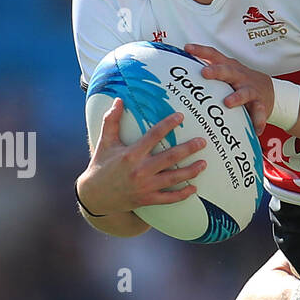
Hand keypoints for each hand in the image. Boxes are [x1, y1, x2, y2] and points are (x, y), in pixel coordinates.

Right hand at [77, 98, 206, 214]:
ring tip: (204, 163)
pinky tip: (194, 188)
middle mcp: (140, 170)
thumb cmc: (101, 166)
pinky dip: (182, 194)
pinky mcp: (147, 200)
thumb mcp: (105, 142)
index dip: (168, 124)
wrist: (95, 196)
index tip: (181, 116)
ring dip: (191, 171)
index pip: (154, 135)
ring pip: (173, 178)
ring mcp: (145, 186)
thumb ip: (111, 121)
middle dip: (189, 149)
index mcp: (131, 154)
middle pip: (170, 157)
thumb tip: (118, 100)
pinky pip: (169, 198)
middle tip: (203, 141)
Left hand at [185, 44, 274, 134]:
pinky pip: (260, 112)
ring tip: (228, 102)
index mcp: (229, 67)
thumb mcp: (226, 74)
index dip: (201, 51)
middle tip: (204, 73)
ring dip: (237, 97)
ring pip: (244, 92)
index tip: (187, 48)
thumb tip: (179, 74)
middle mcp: (240, 76)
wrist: (269, 90)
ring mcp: (251, 90)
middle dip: (216, 71)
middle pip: (228, 71)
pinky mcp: (261, 104)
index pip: (214, 55)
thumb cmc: (240, 82)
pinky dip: (258, 120)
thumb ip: (209, 71)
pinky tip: (256, 130)